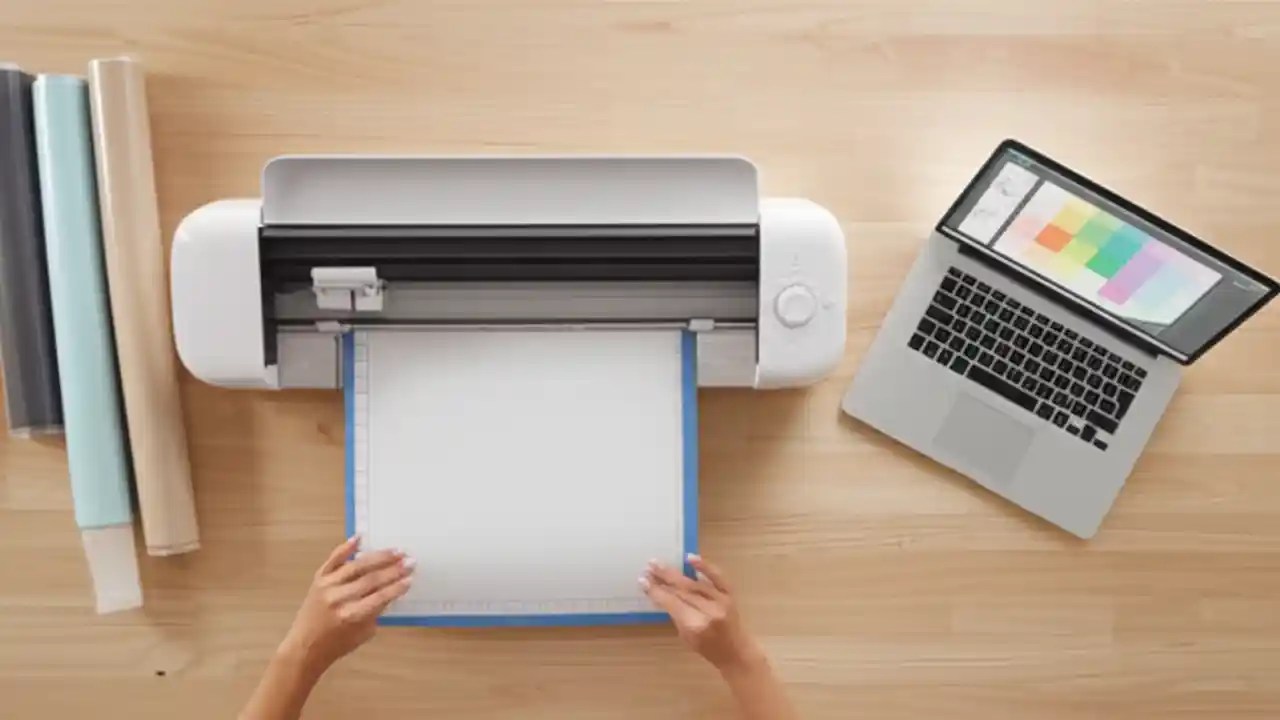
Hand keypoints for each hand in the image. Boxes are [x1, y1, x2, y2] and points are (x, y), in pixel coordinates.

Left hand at [278, 536, 414, 675]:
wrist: (304, 647)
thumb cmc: (337, 645)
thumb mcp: (363, 633)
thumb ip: (376, 611)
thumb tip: (390, 590)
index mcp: (351, 615)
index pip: (380, 597)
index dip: (397, 587)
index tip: (410, 578)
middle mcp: (339, 597)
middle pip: (371, 579)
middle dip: (393, 569)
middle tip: (409, 561)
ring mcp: (327, 586)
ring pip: (357, 566)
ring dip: (378, 557)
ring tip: (395, 551)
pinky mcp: (318, 579)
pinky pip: (333, 560)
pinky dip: (345, 548)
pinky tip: (359, 538)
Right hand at [640, 554, 764, 674]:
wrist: (737, 652)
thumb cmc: (708, 649)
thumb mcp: (686, 638)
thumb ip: (676, 615)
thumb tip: (662, 594)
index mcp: (696, 626)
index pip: (672, 604)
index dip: (656, 592)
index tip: (642, 581)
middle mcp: (709, 611)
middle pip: (681, 591)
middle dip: (662, 579)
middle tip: (648, 568)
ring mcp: (721, 601)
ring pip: (694, 584)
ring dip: (675, 573)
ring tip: (658, 564)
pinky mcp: (730, 595)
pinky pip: (718, 578)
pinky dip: (704, 567)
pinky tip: (690, 559)